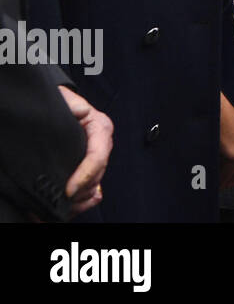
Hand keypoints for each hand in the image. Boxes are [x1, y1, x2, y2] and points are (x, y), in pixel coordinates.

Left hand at [57, 86, 112, 214]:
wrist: (61, 105)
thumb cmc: (63, 102)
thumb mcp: (65, 99)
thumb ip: (72, 104)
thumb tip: (81, 110)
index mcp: (100, 127)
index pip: (98, 156)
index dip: (86, 174)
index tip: (69, 189)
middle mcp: (102, 142)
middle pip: (98, 172)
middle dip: (83, 188)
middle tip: (64, 199)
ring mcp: (97, 154)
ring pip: (96, 180)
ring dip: (83, 194)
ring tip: (66, 204)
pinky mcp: (89, 163)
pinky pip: (93, 184)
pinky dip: (85, 196)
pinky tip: (75, 203)